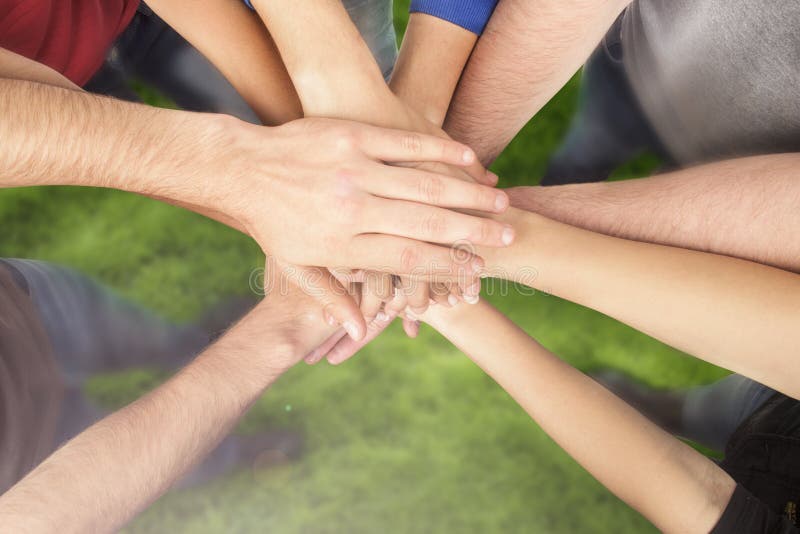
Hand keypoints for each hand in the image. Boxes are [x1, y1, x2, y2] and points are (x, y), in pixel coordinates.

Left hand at [207, 117, 511, 274]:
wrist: (239, 166)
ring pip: (424, 183)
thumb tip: (362, 331)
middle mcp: (352, 208)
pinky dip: (441, 151)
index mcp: (342, 244)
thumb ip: (334, 299)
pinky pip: (406, 144)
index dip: (448, 265)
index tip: (477, 270)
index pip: (409, 258)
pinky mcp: (352, 136)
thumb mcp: (296, 269)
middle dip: (474, 231)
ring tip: (501, 201)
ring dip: (468, 193)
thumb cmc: (271, 224)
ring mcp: (353, 168)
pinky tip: (469, 158)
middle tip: (508, 236)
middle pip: (427, 222)